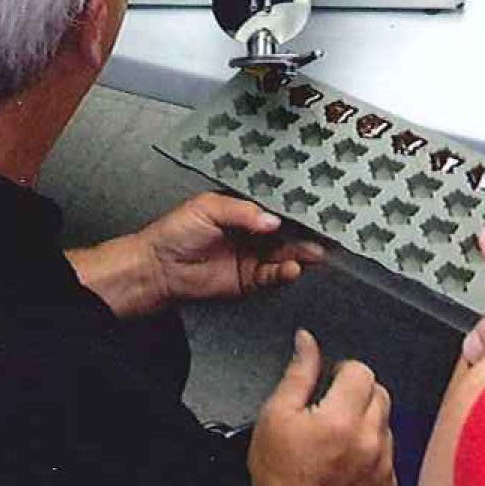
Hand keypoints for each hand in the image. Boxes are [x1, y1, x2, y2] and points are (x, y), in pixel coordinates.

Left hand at [141, 193, 324, 305]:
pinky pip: (273, 276)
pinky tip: (292, 268)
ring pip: (285, 254)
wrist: (159, 267)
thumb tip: (272, 220)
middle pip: (287, 232)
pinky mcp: (249, 279)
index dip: (295, 208)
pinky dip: (284, 273)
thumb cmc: (175, 231)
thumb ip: (242, 212)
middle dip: (306, 233)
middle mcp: (252, 231)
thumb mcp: (208, 208)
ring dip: (301, 254)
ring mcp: (252, 255)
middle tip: (325, 233)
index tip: (315, 209)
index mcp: (243, 209)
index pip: (275, 206)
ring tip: (313, 253)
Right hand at [249, 330, 396, 485]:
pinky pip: (388, 453)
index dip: (341, 371)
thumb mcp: (275, 416)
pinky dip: (372, 451)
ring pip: (385, 422)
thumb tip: (306, 342)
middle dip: (356, 393)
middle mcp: (369, 440)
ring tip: (336, 438)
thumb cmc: (281, 479)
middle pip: (379, 392)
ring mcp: (382, 465)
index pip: (361, 370)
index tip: (329, 381)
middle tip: (329, 409)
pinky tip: (347, 459)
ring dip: (366, 422)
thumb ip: (297, 374)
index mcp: (341, 418)